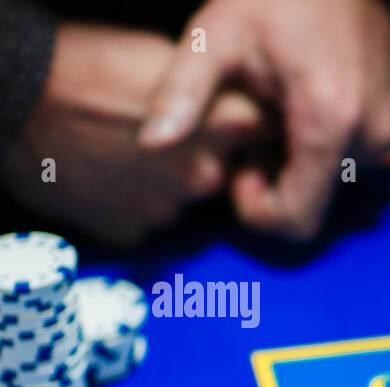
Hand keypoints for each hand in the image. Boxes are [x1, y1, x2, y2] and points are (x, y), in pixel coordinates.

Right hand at [2, 24, 269, 247]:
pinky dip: (132, 202)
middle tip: (163, 134)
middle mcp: (206, 175)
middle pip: (224, 171)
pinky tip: (105, 176)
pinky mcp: (133, 231)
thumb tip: (229, 108)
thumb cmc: (86, 66)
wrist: (16, 101)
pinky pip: (145, 218)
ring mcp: (169, 209)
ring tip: (122, 151)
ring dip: (164, 181)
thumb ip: (210, 95)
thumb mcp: (165, 59)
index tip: (247, 128)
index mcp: (223, 126)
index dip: (259, 131)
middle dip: (204, 156)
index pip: (272, 136)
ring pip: (182, 197)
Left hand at [139, 0, 389, 239]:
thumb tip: (151, 144)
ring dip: (303, 158)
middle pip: (316, 198)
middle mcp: (374, 133)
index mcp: (331, 120)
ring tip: (282, 105)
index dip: (262, 210)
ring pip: (336, 179)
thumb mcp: (216, 36)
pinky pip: (357, 157)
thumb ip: (182, 94)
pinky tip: (308, 100)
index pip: (300, 218)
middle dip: (281, 176)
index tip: (242, 170)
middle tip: (256, 124)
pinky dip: (328, 143)